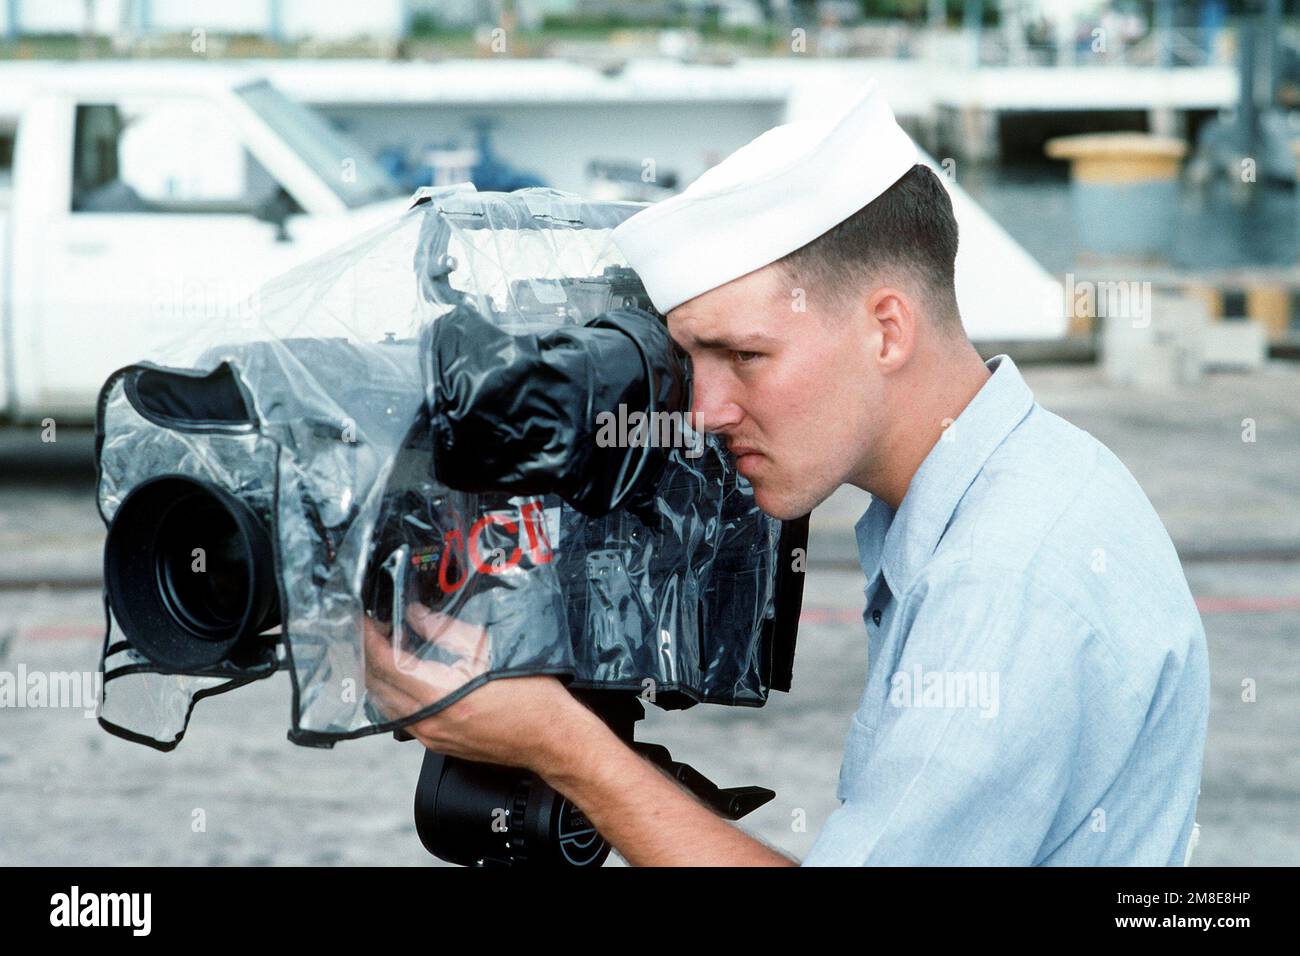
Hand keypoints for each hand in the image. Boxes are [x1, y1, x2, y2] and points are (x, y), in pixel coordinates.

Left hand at [362, 604, 586, 770]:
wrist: (552, 738)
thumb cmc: (532, 697)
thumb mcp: (491, 650)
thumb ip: (447, 631)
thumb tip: (417, 616)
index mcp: (440, 694)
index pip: (386, 663)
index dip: (370, 637)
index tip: (364, 619)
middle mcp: (429, 721)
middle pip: (379, 686)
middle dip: (370, 655)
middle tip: (373, 630)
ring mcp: (432, 737)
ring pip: (388, 705)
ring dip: (381, 677)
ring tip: (387, 650)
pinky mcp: (439, 745)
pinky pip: (404, 718)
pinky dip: (397, 696)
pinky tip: (407, 679)